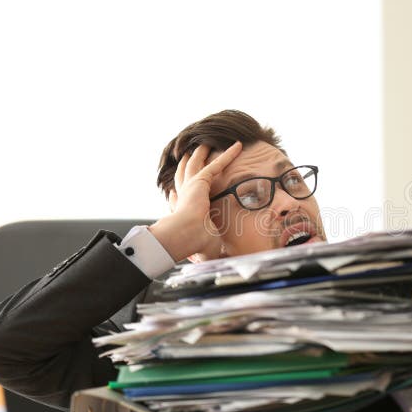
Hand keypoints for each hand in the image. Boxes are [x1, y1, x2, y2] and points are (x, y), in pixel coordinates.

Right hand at [149, 141, 242, 261]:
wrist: (186, 235)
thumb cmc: (194, 246)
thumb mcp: (208, 250)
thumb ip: (218, 255)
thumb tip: (229, 267)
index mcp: (182, 213)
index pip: (177, 201)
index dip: (175, 197)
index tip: (174, 195)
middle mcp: (184, 197)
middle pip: (184, 175)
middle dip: (187, 164)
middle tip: (189, 155)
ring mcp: (190, 187)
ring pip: (195, 164)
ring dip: (201, 153)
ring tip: (205, 144)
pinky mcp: (201, 181)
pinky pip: (217, 164)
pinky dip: (228, 154)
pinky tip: (238, 146)